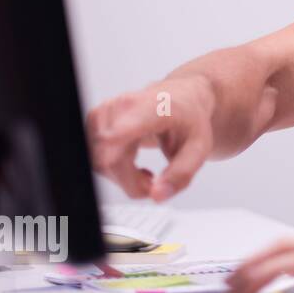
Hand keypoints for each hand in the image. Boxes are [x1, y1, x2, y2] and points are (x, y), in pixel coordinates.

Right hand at [86, 75, 216, 200]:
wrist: (182, 97)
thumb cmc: (190, 118)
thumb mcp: (199, 148)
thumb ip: (181, 174)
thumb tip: (157, 195)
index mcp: (150, 109)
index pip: (118, 133)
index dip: (112, 158)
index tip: (123, 174)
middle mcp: (121, 107)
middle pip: (107, 158)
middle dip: (130, 182)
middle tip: (154, 183)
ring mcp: (104, 113)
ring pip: (98, 162)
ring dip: (121, 177)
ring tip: (147, 174)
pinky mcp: (94, 122)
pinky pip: (94, 157)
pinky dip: (112, 169)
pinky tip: (132, 163)